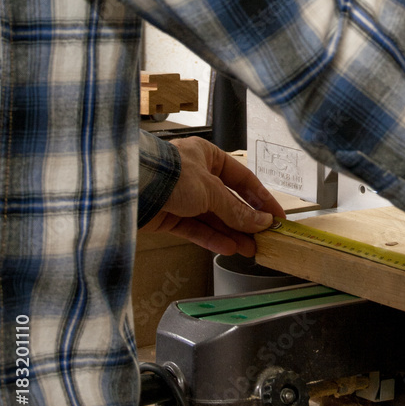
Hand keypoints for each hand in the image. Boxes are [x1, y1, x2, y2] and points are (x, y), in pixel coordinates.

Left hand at [140, 136, 285, 256]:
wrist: (129, 190)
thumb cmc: (170, 175)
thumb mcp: (211, 190)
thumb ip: (236, 209)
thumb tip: (262, 222)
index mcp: (206, 156)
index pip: (241, 178)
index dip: (260, 198)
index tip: (276, 216)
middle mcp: (195, 175)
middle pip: (227, 200)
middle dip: (245, 221)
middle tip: (263, 238)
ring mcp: (181, 197)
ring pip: (212, 217)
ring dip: (231, 233)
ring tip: (250, 249)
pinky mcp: (168, 216)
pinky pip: (195, 229)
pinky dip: (211, 238)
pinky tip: (228, 248)